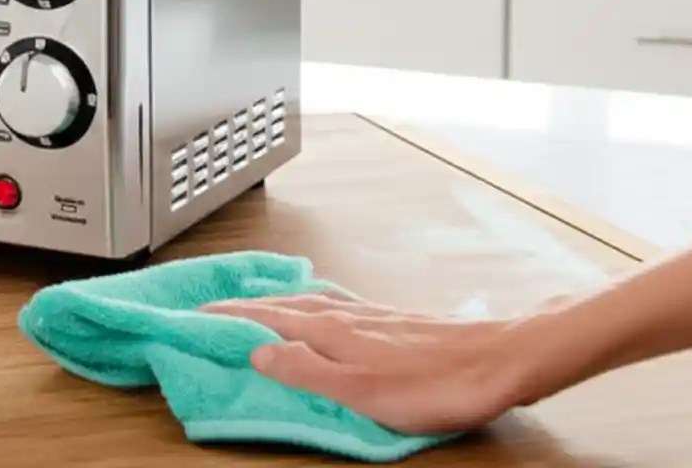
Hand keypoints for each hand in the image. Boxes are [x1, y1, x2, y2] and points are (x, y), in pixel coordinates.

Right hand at [201, 294, 531, 434]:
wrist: (499, 361)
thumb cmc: (433, 383)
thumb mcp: (359, 390)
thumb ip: (304, 369)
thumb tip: (255, 350)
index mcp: (328, 330)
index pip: (263, 317)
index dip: (226, 317)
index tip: (192, 315)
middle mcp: (342, 314)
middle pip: (280, 303)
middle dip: (241, 304)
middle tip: (209, 309)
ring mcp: (366, 315)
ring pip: (304, 302)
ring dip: (271, 302)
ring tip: (249, 305)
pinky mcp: (387, 322)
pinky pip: (328, 305)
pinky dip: (304, 305)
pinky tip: (314, 310)